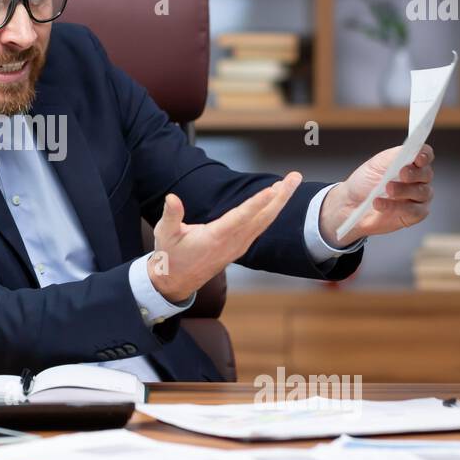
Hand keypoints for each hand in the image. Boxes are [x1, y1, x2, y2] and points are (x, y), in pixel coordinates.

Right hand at [148, 172, 302, 303]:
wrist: (176, 282)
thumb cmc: (170, 256)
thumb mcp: (164, 234)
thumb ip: (171, 215)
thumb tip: (172, 198)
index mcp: (215, 238)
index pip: (240, 217)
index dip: (256, 203)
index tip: (272, 190)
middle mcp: (232, 243)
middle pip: (262, 217)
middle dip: (281, 196)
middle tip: (294, 177)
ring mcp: (238, 246)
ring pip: (264, 222)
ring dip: (279, 202)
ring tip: (289, 183)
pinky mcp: (239, 247)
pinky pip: (260, 227)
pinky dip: (270, 212)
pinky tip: (275, 201)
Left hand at [319, 144, 433, 245]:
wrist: (351, 204)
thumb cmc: (366, 182)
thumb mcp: (377, 164)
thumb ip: (395, 155)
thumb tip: (411, 148)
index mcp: (412, 163)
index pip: (425, 155)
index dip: (424, 155)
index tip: (418, 158)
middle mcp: (419, 179)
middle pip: (426, 174)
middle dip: (414, 173)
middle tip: (401, 173)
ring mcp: (419, 198)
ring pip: (422, 192)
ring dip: (403, 190)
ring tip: (387, 189)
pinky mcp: (414, 215)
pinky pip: (413, 211)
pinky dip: (395, 206)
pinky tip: (379, 203)